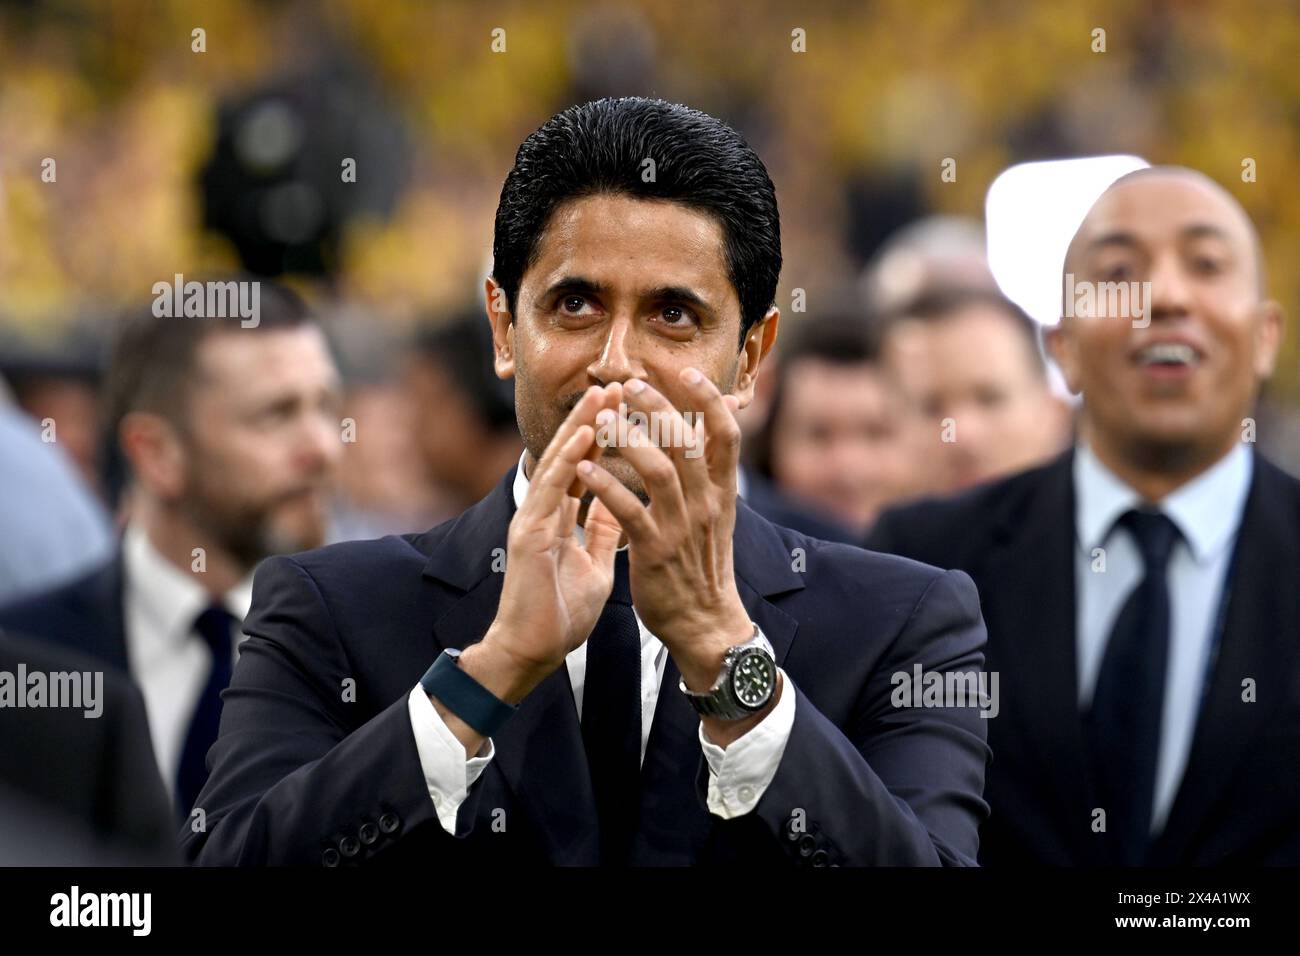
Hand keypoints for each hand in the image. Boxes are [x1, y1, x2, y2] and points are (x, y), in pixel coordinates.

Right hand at [434, 384, 624, 754]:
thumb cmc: (559, 615)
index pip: (583, 466)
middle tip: (616, 384)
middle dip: (593, 418)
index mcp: (559, 519)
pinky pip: (553, 489)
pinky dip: (569, 458)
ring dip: (581, 425)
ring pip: (559, 462)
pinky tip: (586, 433)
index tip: (626, 409)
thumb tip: (617, 505)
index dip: (603, 437)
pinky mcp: (530, 534)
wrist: (532, 652)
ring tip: (603, 394)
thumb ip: (601, 533)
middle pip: (570, 455)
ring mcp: (534, 519)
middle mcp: (544, 512)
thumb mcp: (593, 565)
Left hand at [576, 367, 753, 694]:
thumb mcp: (715, 518)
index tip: (686, 372)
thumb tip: (704, 437)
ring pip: (660, 470)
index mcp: (721, 493)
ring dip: (631, 439)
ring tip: (604, 420)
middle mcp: (706, 504)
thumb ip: (707, 478)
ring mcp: (681, 527)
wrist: (705, 623)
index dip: (708, 400)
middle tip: (631, 383)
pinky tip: (584, 468)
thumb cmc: (703, 567)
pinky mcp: (655, 550)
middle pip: (688, 442)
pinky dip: (606, 486)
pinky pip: (630, 510)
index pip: (725, 434)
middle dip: (660, 407)